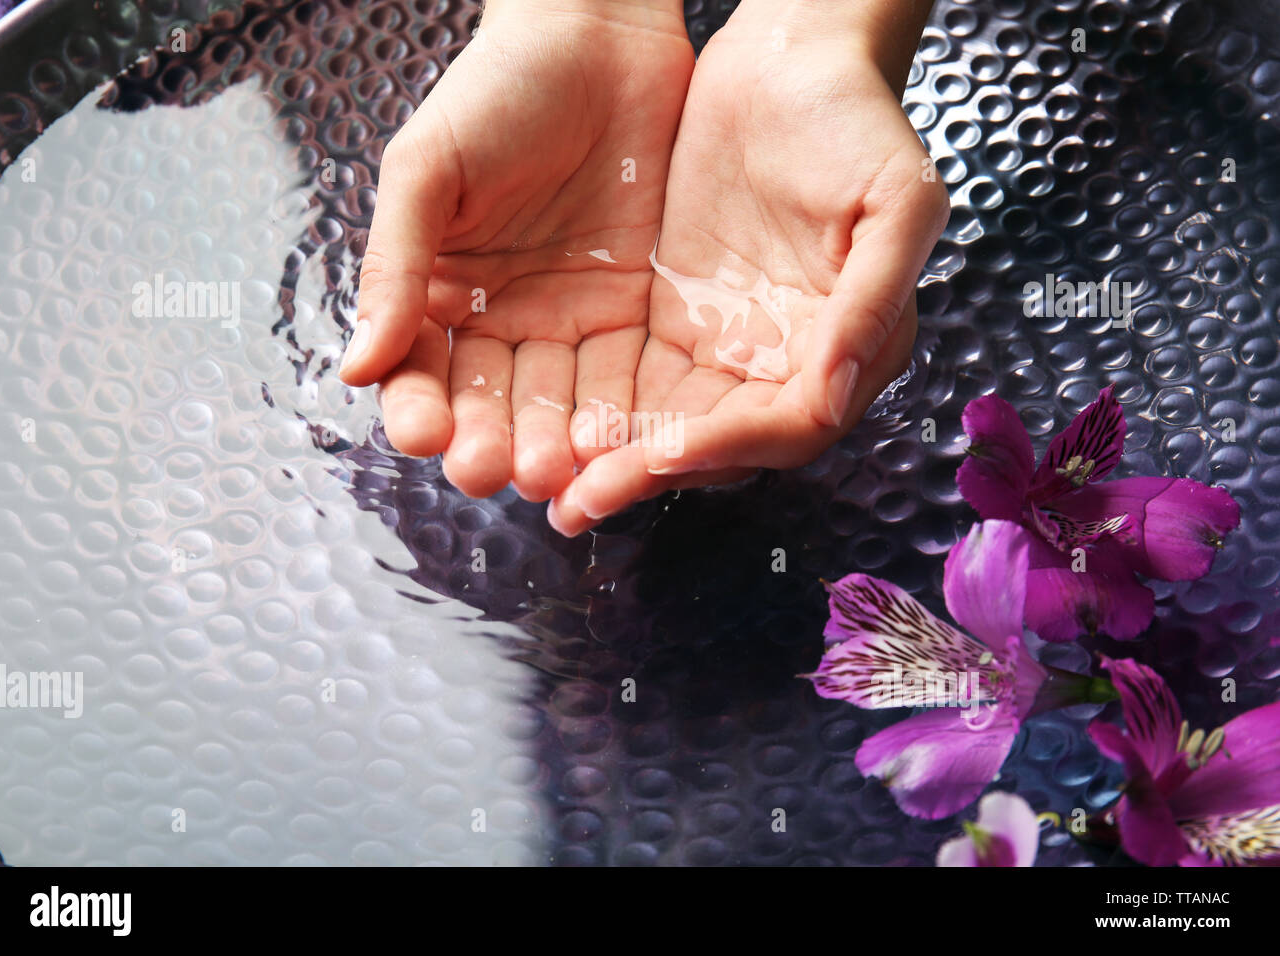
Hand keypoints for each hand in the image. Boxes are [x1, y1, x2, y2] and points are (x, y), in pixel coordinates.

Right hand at [340, 0, 693, 501]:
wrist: (600, 39)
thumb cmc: (498, 90)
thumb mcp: (428, 172)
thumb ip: (394, 268)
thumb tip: (353, 366)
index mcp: (439, 292)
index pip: (420, 371)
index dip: (420, 409)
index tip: (424, 436)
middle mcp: (500, 320)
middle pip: (490, 402)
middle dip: (489, 442)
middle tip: (492, 472)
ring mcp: (568, 321)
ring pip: (556, 402)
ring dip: (553, 444)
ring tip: (555, 475)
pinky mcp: (632, 312)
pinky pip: (622, 377)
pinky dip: (615, 415)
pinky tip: (611, 446)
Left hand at [548, 1, 948, 534]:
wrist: (787, 60)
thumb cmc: (854, 120)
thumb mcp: (894, 201)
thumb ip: (872, 300)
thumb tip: (836, 396)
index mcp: (851, 349)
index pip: (788, 426)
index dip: (726, 447)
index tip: (660, 454)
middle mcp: (789, 364)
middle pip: (721, 443)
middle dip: (652, 475)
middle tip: (581, 504)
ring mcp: (728, 348)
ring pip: (672, 426)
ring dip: (617, 462)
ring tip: (555, 490)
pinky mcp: (676, 324)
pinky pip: (636, 384)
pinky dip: (601, 413)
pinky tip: (553, 430)